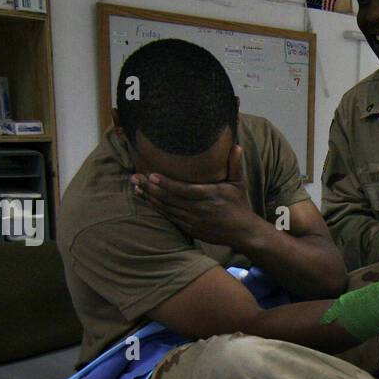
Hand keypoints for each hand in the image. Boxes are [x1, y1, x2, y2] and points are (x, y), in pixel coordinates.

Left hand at [132, 144, 264, 250]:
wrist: (243, 233)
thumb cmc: (239, 205)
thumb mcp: (238, 184)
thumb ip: (234, 165)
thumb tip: (237, 145)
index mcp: (210, 196)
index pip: (184, 190)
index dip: (166, 183)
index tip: (152, 175)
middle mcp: (199, 209)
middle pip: (170, 199)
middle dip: (150, 188)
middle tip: (135, 177)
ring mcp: (193, 221)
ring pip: (166, 209)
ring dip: (150, 198)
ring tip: (136, 186)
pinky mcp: (190, 229)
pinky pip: (170, 218)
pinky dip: (157, 209)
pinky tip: (146, 200)